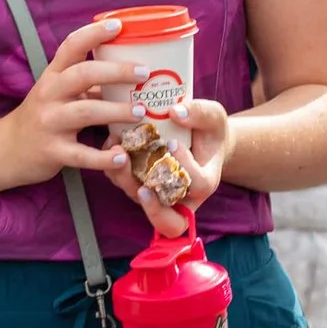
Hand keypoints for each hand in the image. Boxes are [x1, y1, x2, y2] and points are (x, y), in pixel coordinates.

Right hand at [0, 17, 140, 186]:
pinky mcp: (53, 152)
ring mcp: (50, 123)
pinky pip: (82, 155)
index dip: (94, 33)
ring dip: (117, 111)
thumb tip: (130, 73)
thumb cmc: (43, 115)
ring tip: (140, 112)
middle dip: (116, 72)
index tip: (118, 25)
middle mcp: (49, 94)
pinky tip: (123, 155)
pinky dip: (104, 157)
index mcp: (53, 75)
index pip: (71, 46)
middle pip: (83, 74)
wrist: (7, 149)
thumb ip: (88, 83)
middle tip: (144, 73)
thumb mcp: (58, 92)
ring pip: (86, 112)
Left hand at [103, 99, 229, 237]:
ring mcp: (158, 194)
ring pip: (138, 199)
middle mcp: (181, 196)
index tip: (174, 143)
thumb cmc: (209, 130)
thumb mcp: (213, 117)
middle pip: (166, 215)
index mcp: (205, 182)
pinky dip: (114, 167)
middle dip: (149, 202)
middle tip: (137, 174)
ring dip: (123, 178)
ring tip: (117, 148)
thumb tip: (175, 112)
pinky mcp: (139, 184)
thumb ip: (201, 113)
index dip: (186, 168)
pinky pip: (123, 183)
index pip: (198, 185)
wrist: (199, 139)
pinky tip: (113, 141)